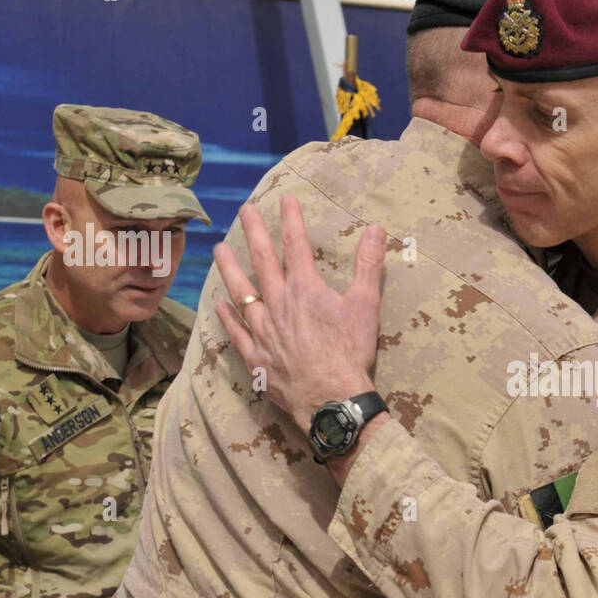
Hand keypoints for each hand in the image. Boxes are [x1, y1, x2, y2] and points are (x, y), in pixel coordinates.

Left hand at [214, 195, 386, 433]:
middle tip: (244, 210)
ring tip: (220, 249)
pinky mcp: (256, 357)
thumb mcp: (366, 305)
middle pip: (263, 261)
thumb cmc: (351, 352)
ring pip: (242, 292)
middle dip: (254, 232)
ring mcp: (263, 330)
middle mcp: (279, 304)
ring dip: (230, 268)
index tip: (286, 200)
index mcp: (306, 289)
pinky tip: (219, 304)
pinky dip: (227, 316)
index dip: (291, 220)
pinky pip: (237, 332)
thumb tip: (377, 228)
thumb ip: (368, 264)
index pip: (296, 245)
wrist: (332, 398)